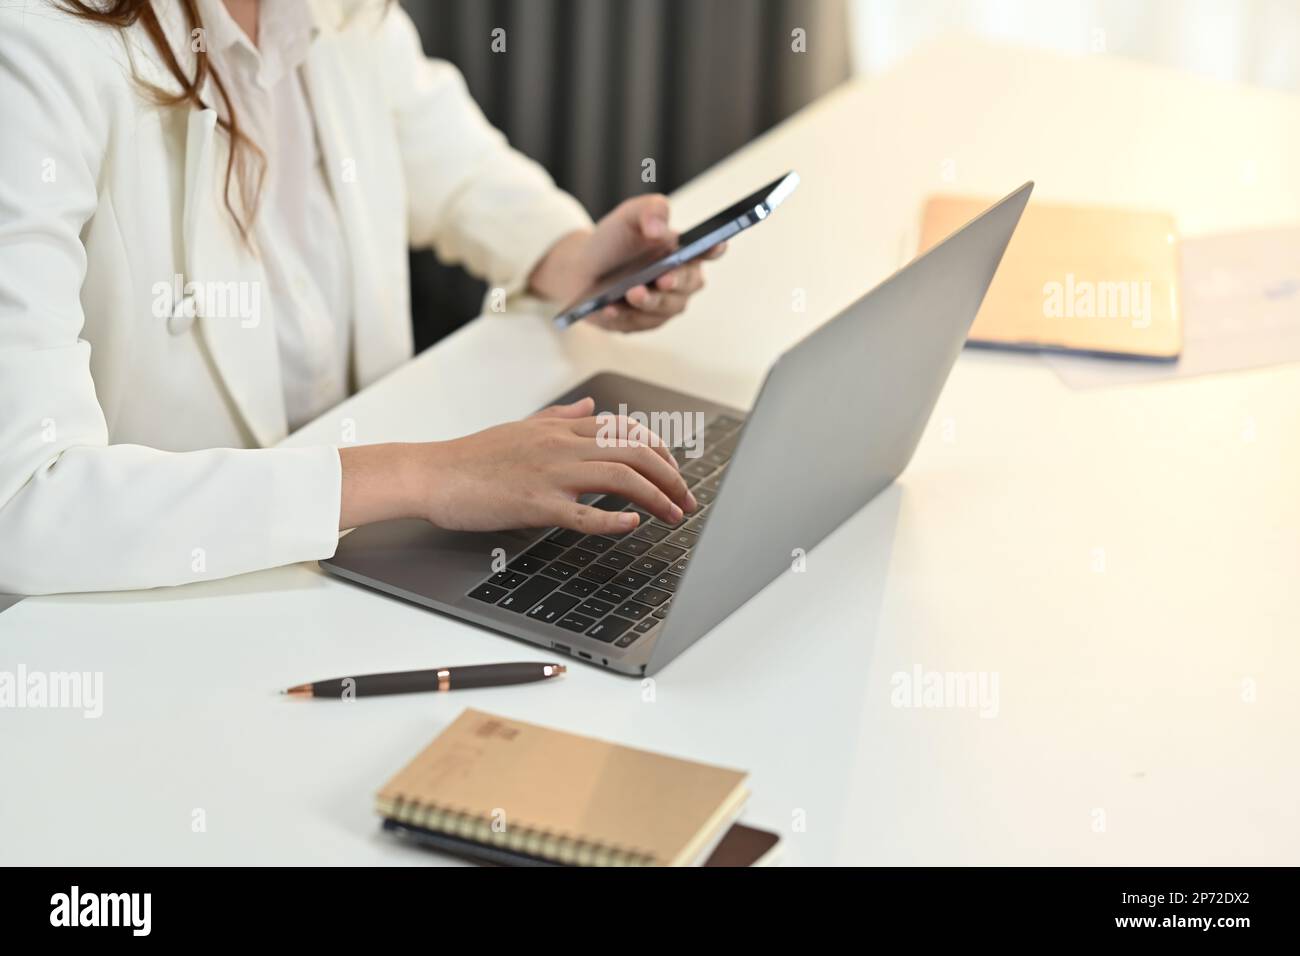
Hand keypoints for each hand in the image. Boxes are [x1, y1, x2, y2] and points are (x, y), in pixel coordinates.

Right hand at [339, 398, 696, 533]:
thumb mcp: (523, 426)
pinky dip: (614, 521)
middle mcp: (561, 445)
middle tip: (688, 501)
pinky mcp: (534, 504)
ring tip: (674, 516)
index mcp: (561, 428)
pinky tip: (633, 525)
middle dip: (671, 477)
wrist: (432, 474)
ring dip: (657, 497)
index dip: (661, 450)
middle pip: (635, 452)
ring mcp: (550, 474)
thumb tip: (589, 406)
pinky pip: (583, 514)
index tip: (676, 472)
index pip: (627, 430)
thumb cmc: (474, 456)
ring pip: (620, 478)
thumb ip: (561, 416)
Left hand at [527, 195, 725, 332]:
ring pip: (664, 308)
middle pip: (688, 284)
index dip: (715, 248)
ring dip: (649, 301)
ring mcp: (663, 305)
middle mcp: (680, 281)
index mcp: (684, 252)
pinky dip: (622, 316)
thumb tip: (658, 229)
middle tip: (663, 279)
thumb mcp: (629, 216)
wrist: (583, 267)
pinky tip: (609, 308)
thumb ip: (649, 210)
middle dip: (676, 282)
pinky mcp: (641, 323)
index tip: (716, 244)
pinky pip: (635, 323)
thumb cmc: (613, 241)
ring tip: (632, 292)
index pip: (708, 250)